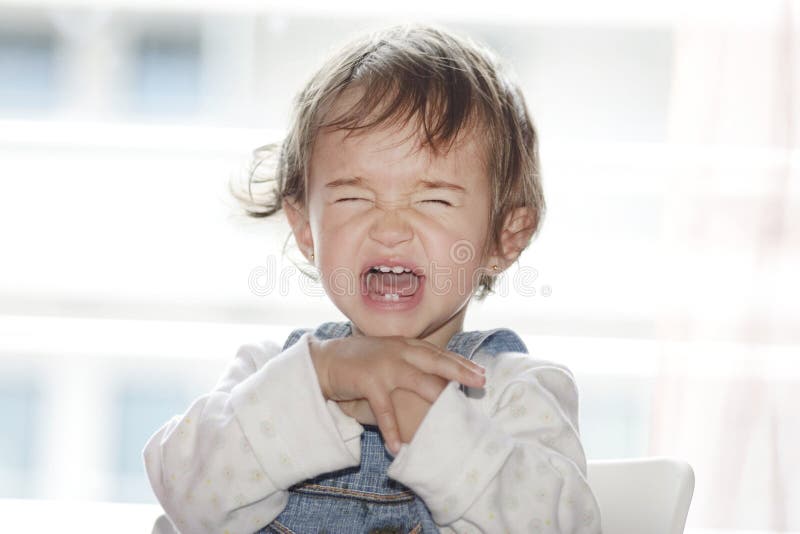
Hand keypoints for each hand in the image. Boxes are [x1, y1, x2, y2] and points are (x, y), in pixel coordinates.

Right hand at [309, 335, 484, 453]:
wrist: (325, 361)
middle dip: (460, 372)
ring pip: (417, 381)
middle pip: (436, 362)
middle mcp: (398, 352)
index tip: (479, 371)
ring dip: (436, 397)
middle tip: (481, 381)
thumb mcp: (389, 355)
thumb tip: (437, 376)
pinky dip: (392, 430)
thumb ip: (410, 360)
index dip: (460, 362)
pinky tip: (399, 447)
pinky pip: (384, 410)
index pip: (438, 354)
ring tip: (452, 411)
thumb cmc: (360, 361)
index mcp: (405, 345)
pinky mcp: (368, 381)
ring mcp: (384, 366)